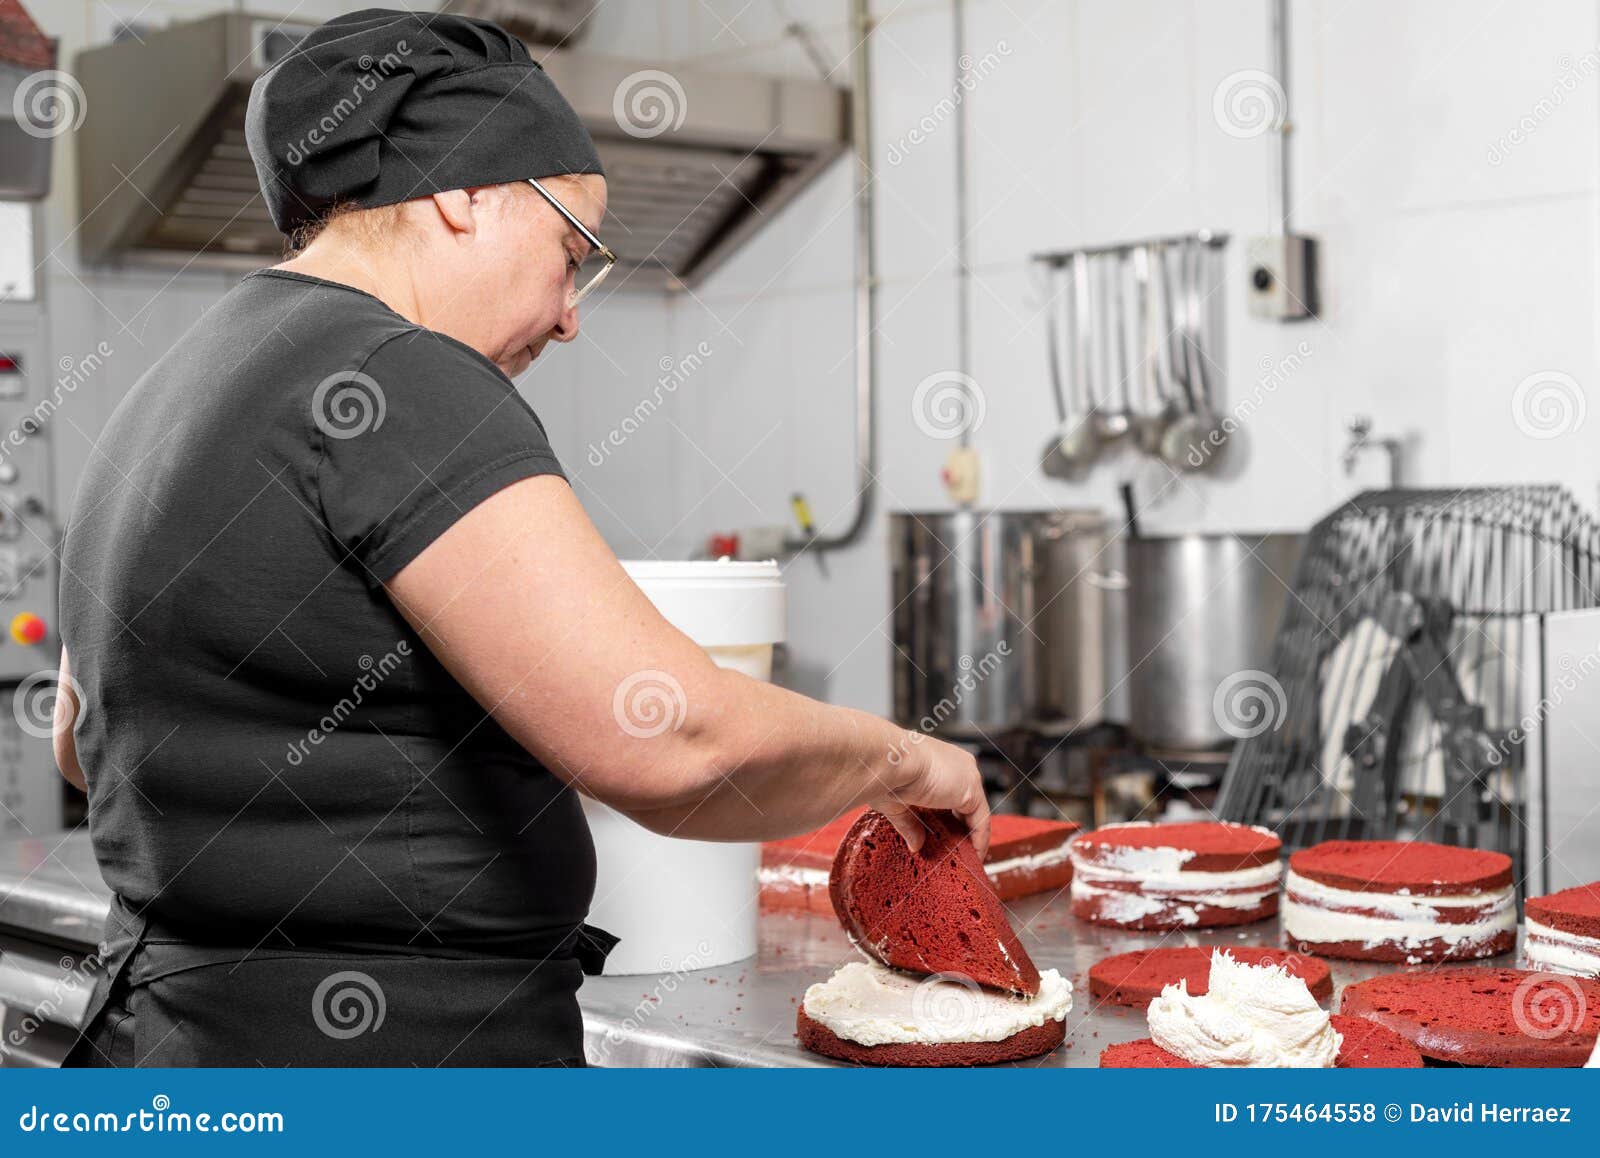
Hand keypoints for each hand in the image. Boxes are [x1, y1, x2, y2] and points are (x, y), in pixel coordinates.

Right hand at [874, 733, 990, 857]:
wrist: (888, 760)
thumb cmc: (884, 771)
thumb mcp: (896, 801)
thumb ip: (911, 823)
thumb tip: (916, 844)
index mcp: (937, 760)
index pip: (950, 791)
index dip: (948, 815)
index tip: (943, 835)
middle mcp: (956, 764)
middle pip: (966, 802)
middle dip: (960, 827)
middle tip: (955, 850)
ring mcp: (967, 776)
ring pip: (975, 812)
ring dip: (971, 836)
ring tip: (966, 857)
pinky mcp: (972, 791)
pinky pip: (981, 821)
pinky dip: (979, 840)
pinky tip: (974, 855)